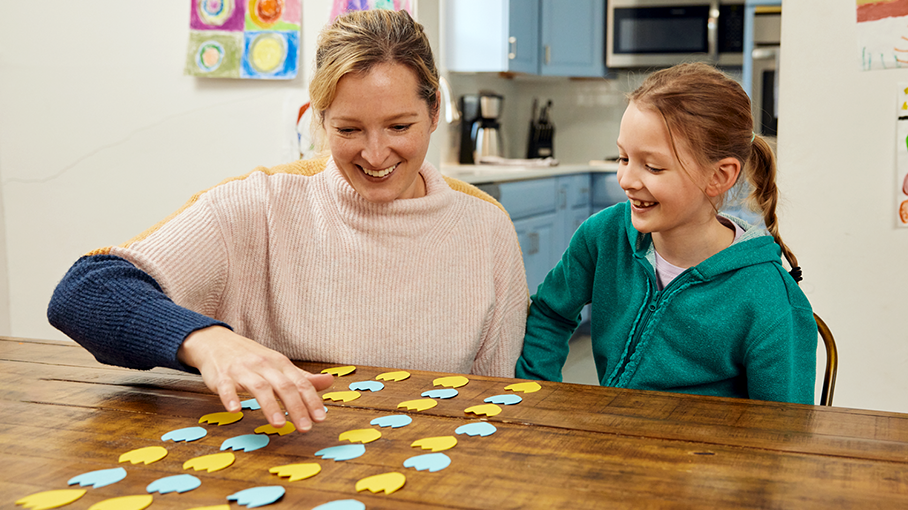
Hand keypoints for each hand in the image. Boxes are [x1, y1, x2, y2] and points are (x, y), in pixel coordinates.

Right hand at [177, 326, 333, 431]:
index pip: (300, 383)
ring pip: (260, 387)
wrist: (216, 341)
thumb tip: (329, 381)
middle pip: (284, 386)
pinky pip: (227, 387)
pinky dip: (231, 398)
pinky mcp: (222, 376)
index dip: (312, 400)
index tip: (321, 418)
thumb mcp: (278, 364)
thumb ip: (302, 377)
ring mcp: (242, 370)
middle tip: (305, 427)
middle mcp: (264, 365)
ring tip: (280, 424)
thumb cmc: (251, 357)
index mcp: (280, 364)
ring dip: (270, 406)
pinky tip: (236, 410)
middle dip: (296, 407)